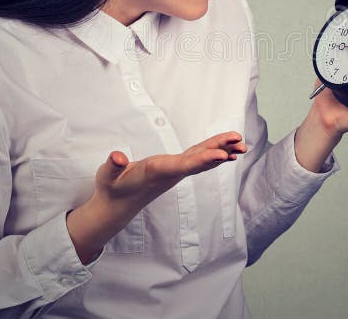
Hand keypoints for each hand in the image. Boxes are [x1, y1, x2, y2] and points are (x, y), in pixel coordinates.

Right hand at [66, 132, 245, 262]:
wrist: (116, 206)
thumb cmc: (112, 189)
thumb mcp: (106, 177)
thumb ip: (111, 167)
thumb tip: (117, 158)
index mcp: (157, 172)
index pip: (184, 165)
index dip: (204, 159)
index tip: (223, 154)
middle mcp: (170, 173)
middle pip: (199, 160)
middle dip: (219, 150)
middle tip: (240, 141)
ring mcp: (174, 172)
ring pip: (201, 159)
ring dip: (221, 150)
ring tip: (241, 143)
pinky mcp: (173, 170)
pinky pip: (197, 160)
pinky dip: (212, 154)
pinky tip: (227, 152)